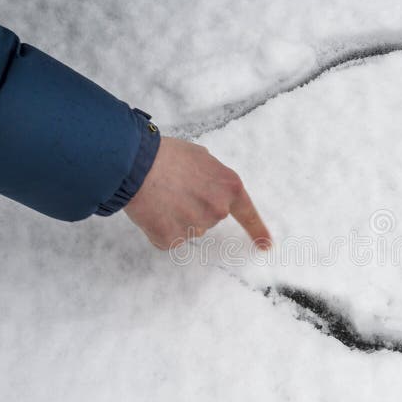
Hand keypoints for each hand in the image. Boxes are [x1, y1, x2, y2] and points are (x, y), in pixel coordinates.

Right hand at [124, 136, 271, 250]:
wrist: (135, 165)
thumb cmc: (167, 155)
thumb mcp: (201, 158)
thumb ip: (213, 178)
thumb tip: (209, 187)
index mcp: (229, 188)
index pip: (247, 214)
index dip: (257, 231)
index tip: (267, 246)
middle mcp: (217, 210)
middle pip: (208, 217)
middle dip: (193, 206)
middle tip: (174, 188)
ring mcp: (196, 227)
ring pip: (187, 228)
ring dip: (175, 217)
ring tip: (159, 196)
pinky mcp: (173, 240)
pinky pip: (168, 238)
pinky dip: (159, 228)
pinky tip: (151, 210)